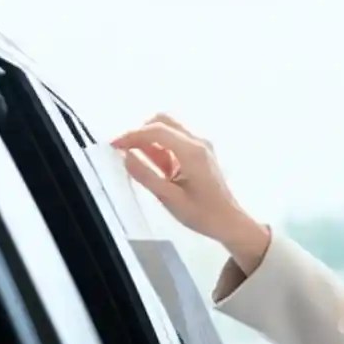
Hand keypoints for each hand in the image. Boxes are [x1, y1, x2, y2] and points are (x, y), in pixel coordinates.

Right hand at [111, 114, 268, 266]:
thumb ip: (146, 175)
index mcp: (192, 152)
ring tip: (136, 161)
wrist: (229, 221)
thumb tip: (126, 156)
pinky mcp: (200, 152)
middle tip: (123, 150)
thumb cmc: (203, 214)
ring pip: (168, 130)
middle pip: (163, 122)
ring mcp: (200, 146)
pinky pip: (175, 141)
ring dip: (149, 141)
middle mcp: (198, 142)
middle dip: (140, 133)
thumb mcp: (169, 198)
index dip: (132, 135)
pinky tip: (153, 166)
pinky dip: (160, 148)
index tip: (114, 145)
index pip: (157, 130)